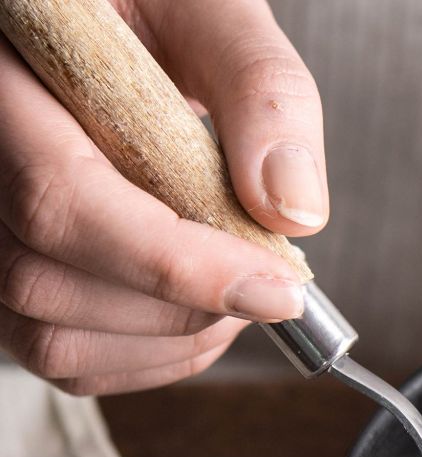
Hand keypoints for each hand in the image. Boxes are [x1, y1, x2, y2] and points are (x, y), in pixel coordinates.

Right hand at [0, 0, 324, 393]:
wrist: (105, 17)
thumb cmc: (143, 3)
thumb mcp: (205, 8)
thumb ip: (258, 88)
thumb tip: (293, 211)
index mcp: (2, 80)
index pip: (60, 198)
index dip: (174, 262)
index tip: (276, 287)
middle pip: (44, 280)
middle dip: (181, 303)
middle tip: (269, 277)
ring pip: (46, 334)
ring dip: (172, 339)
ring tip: (240, 288)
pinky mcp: (9, 266)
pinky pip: (61, 353)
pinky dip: (151, 355)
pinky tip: (201, 310)